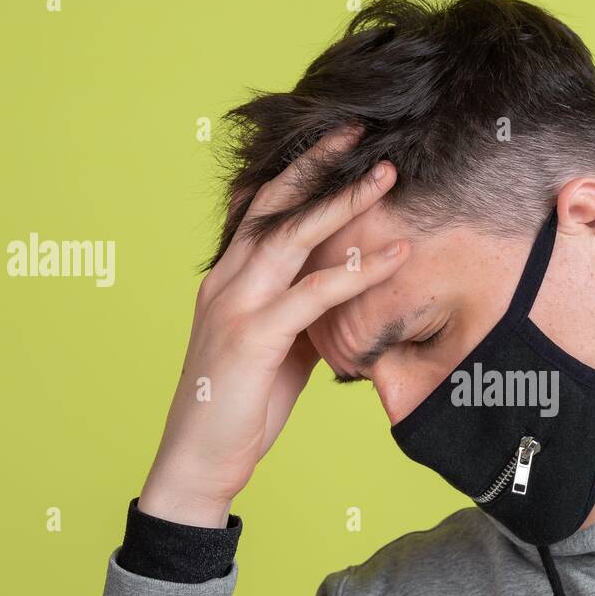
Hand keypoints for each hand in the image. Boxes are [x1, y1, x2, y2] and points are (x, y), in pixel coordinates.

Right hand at [138, 126, 405, 526]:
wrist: (200, 461)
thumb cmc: (239, 408)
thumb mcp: (276, 351)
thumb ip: (302, 316)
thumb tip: (342, 298)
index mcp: (226, 280)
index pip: (260, 210)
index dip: (295, 173)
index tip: (334, 144)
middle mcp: (224, 281)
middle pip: (274, 206)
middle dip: (318, 166)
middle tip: (360, 134)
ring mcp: (236, 306)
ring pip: (293, 237)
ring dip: (344, 204)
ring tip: (387, 179)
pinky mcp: (253, 336)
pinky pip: (314, 293)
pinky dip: (357, 271)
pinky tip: (394, 257)